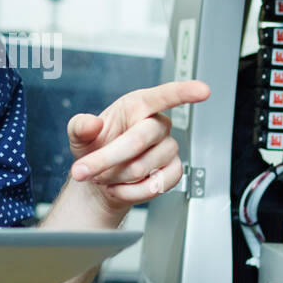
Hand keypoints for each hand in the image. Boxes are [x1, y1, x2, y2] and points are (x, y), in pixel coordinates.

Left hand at [67, 79, 210, 214]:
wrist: (101, 178)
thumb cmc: (95, 148)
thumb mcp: (79, 135)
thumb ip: (80, 126)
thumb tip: (91, 123)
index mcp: (139, 106)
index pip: (165, 96)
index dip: (185, 92)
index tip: (202, 90)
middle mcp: (157, 125)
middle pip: (139, 139)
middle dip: (107, 158)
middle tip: (83, 170)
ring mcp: (169, 149)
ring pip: (142, 167)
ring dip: (116, 176)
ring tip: (107, 174)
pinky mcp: (174, 172)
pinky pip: (154, 186)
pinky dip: (130, 192)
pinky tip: (121, 186)